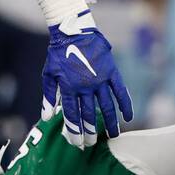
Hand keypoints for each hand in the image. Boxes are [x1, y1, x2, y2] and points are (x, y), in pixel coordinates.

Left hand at [42, 11, 132, 147]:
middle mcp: (86, 86)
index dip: (75, 130)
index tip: (77, 142)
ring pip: (107, 106)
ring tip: (113, 135)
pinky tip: (128, 117)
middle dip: (90, 131)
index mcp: (69, 88)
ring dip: (110, 122)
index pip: (73, 115)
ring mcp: (100, 79)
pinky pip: (120, 91)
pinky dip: (125, 104)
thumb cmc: (59, 53)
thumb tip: (46, 117)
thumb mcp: (48, 74)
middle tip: (92, 143)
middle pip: (90, 114)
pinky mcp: (112, 72)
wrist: (73, 31)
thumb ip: (48, 97)